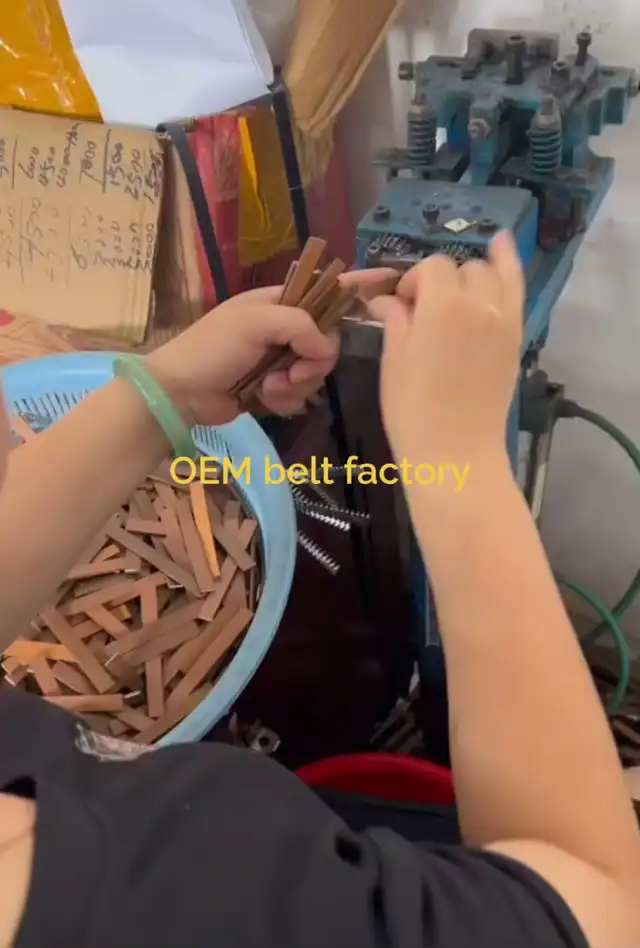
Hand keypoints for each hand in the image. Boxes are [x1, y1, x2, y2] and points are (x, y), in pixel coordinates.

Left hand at [145, 270, 395, 426]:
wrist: (179, 392)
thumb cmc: (211, 347)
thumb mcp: (254, 322)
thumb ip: (299, 325)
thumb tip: (325, 347)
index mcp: (280, 302)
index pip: (327, 288)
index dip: (358, 285)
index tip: (392, 279)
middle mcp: (285, 328)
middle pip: (329, 340)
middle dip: (315, 360)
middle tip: (293, 369)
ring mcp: (281, 359)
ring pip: (317, 370)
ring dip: (296, 383)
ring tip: (269, 387)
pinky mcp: (276, 388)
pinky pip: (302, 392)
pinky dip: (286, 398)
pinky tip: (265, 398)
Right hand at [370, 232, 523, 468]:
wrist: (455, 452)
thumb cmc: (413, 411)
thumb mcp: (393, 361)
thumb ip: (395, 320)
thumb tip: (388, 300)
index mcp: (443, 305)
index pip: (431, 269)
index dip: (413, 282)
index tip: (400, 306)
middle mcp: (479, 303)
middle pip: (462, 270)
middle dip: (441, 281)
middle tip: (423, 313)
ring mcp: (503, 320)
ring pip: (491, 275)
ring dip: (472, 276)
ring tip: (456, 292)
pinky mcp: (515, 338)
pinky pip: (516, 290)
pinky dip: (509, 265)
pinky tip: (503, 243)